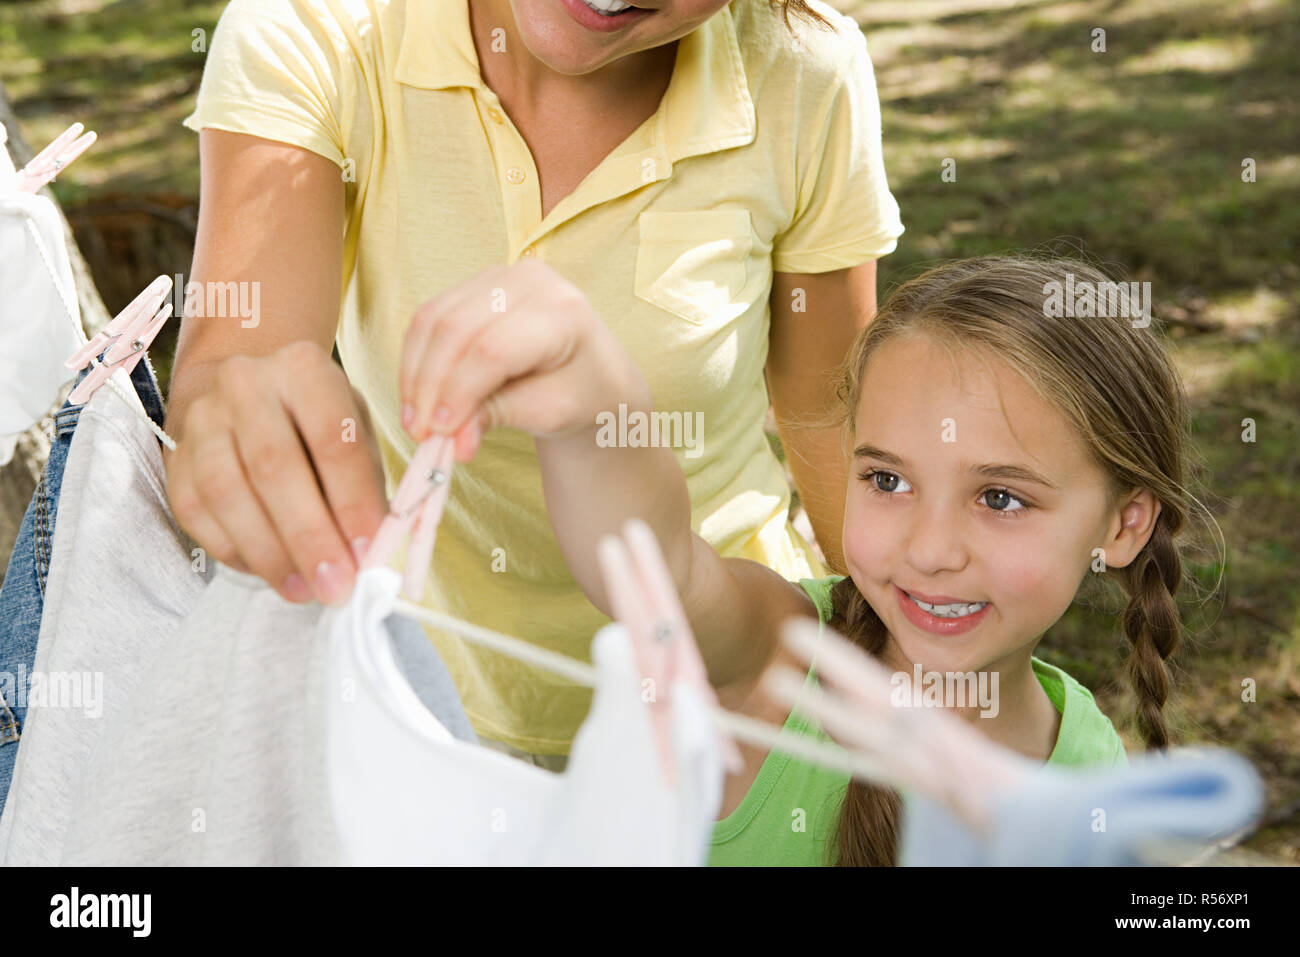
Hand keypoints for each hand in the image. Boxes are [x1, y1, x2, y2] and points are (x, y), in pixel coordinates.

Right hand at [163, 341, 387, 603]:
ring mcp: (202, 419)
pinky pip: (196, 512)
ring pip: (227, 492)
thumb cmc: (316, 420)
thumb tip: (374, 550)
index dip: (352, 501)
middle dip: (308, 536)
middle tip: (335, 585)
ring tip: (303, 589)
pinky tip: (268, 571)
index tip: (367, 552)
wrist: (249, 393)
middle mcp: (246, 384)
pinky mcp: (175, 456)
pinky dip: (234, 551)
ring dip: (269, 552)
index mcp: (303, 369)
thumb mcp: (356, 431)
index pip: (333, 438)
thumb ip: (367, 483)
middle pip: (274, 466)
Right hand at [400, 259, 649, 456]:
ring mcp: (500, 276)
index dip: (458, 393)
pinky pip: (429, 318)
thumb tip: (449, 439)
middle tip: (419, 433)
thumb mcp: (547, 412)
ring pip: (433, 320)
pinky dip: (416, 360)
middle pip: (455, 329)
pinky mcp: (475, 284)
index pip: (493, 350)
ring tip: (414, 421)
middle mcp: (532, 281)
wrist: (591, 372)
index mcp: (563, 312)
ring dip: (415, 375)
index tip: (440, 434)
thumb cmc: (578, 392)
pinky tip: (416, 396)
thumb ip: (496, 417)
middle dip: (428, 386)